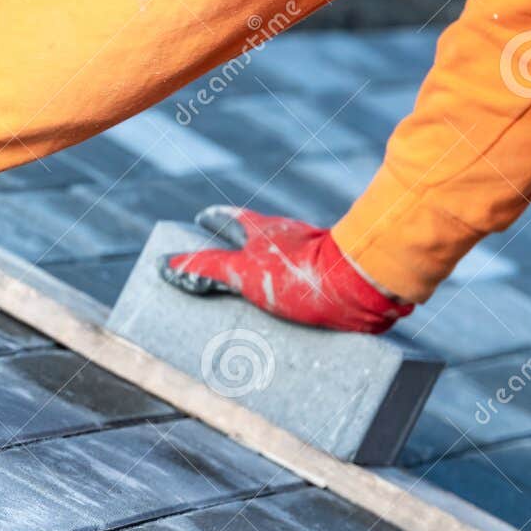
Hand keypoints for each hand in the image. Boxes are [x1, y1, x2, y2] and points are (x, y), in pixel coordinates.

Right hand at [159, 206, 412, 333]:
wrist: (364, 286)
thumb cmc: (301, 274)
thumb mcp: (243, 273)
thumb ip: (205, 269)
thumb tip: (166, 265)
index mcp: (265, 229)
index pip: (232, 217)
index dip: (214, 218)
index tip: (201, 219)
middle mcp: (290, 236)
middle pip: (258, 238)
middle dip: (240, 248)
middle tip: (222, 261)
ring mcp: (313, 254)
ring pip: (283, 259)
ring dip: (267, 272)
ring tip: (252, 297)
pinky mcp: (333, 275)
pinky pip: (304, 280)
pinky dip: (291, 290)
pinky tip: (289, 313)